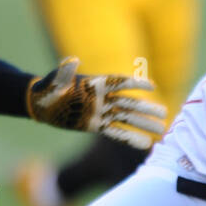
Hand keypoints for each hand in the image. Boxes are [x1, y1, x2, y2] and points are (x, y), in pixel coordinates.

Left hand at [26, 57, 167, 147]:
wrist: (41, 104)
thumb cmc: (46, 89)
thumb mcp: (54, 81)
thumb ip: (65, 73)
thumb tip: (72, 60)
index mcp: (95, 84)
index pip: (119, 82)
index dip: (135, 84)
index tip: (151, 86)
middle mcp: (103, 98)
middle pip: (129, 103)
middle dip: (147, 109)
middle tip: (165, 114)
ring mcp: (101, 112)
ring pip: (127, 119)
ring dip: (144, 125)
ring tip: (162, 131)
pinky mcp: (96, 125)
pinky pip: (116, 133)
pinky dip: (130, 139)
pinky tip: (145, 145)